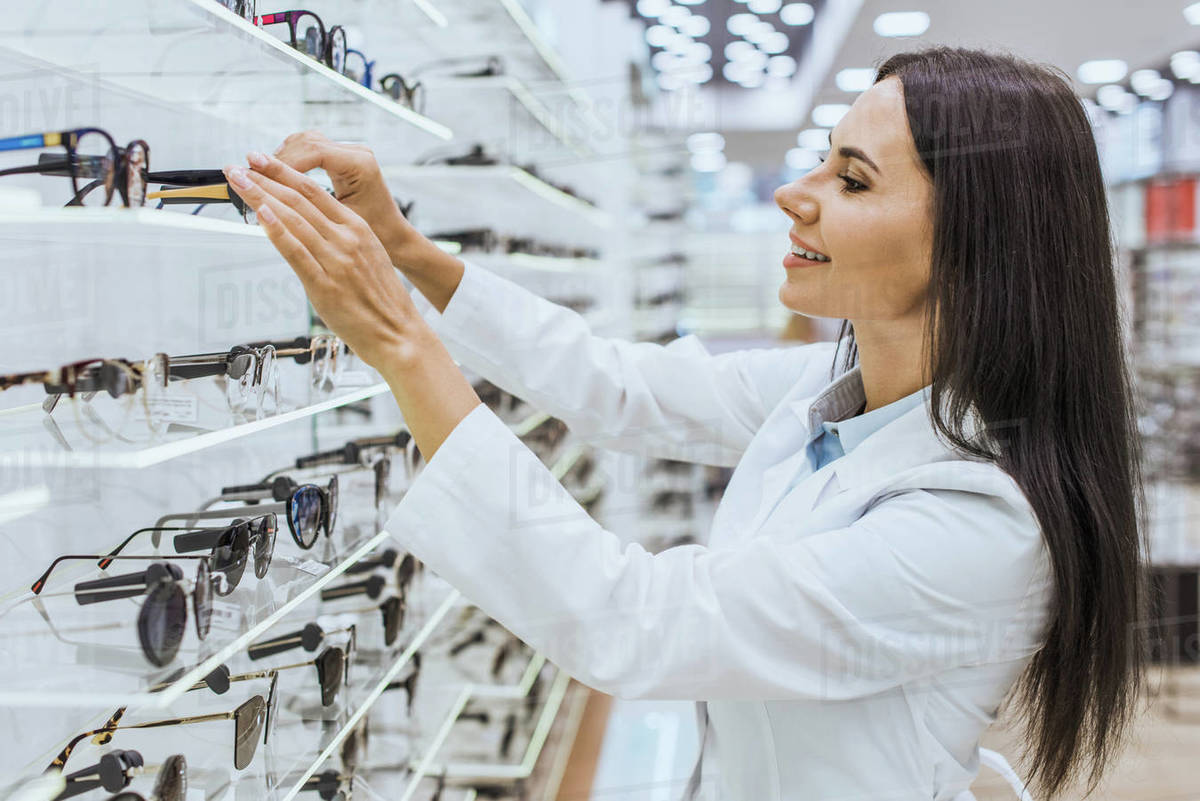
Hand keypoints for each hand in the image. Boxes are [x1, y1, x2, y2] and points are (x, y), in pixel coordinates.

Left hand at [223, 152, 426, 369]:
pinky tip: (260, 215)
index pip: (314, 191)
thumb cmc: (381, 301)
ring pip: (294, 220)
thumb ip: (339, 240)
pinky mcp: (325, 285)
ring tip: (239, 183)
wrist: (399, 333)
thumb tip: (307, 229)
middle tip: (238, 167)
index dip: (283, 173)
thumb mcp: (367, 256)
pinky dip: (276, 231)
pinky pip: (296, 252)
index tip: (260, 161)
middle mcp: (347, 239)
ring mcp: (336, 261)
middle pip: (299, 200)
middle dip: (264, 179)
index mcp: (358, 229)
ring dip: (261, 198)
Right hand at [271, 131, 422, 256]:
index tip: (257, 174)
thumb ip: (307, 212)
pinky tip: (275, 173)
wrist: (396, 239)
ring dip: (281, 157)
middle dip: (275, 160)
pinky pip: (311, 150)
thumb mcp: (338, 225)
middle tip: (246, 171)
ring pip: (306, 142)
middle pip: (307, 143)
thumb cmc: (376, 237)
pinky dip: (291, 158)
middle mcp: (357, 154)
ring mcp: (351, 153)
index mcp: (361, 166)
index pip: (314, 154)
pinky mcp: (344, 159)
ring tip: (256, 171)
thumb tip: (267, 208)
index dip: (283, 165)